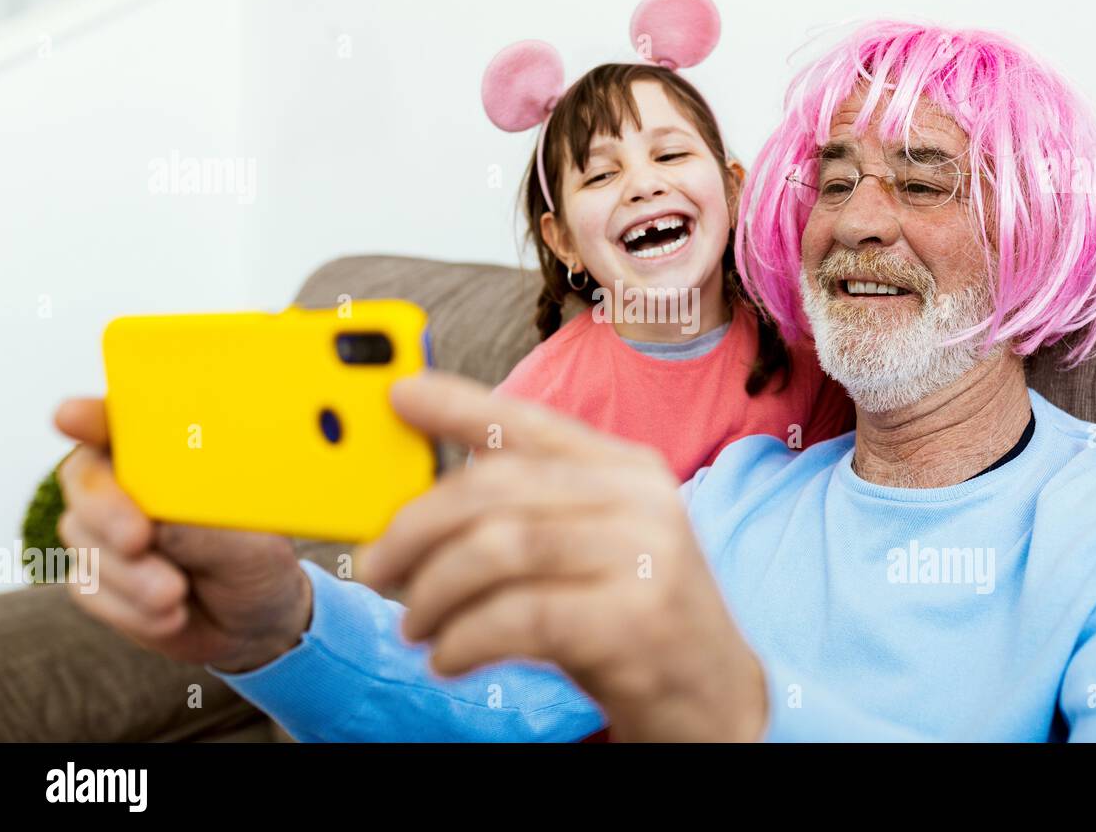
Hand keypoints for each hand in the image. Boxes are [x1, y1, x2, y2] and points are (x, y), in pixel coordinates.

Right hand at [54, 398, 311, 672]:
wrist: (255, 617)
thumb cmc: (256, 558)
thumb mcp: (245, 542)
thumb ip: (198, 527)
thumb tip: (151, 523)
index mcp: (166, 453)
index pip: (121, 421)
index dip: (90, 416)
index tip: (71, 417)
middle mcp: (126, 482)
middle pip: (85, 479)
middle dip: (108, 510)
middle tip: (140, 539)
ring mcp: (104, 529)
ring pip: (86, 541)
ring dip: (132, 576)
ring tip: (176, 595)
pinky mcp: (96, 576)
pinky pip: (90, 589)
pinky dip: (131, 610)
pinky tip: (173, 617)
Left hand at [355, 371, 768, 741]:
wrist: (718, 700)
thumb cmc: (636, 621)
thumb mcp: (593, 549)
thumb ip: (530, 512)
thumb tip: (423, 501)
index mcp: (628, 470)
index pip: (531, 423)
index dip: (459, 406)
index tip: (399, 396)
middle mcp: (641, 500)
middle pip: (497, 487)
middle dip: (417, 527)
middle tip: (377, 567)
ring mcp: (644, 556)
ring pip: (500, 548)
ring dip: (434, 591)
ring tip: (417, 625)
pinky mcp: (636, 621)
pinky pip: (519, 616)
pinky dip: (465, 637)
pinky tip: (450, 657)